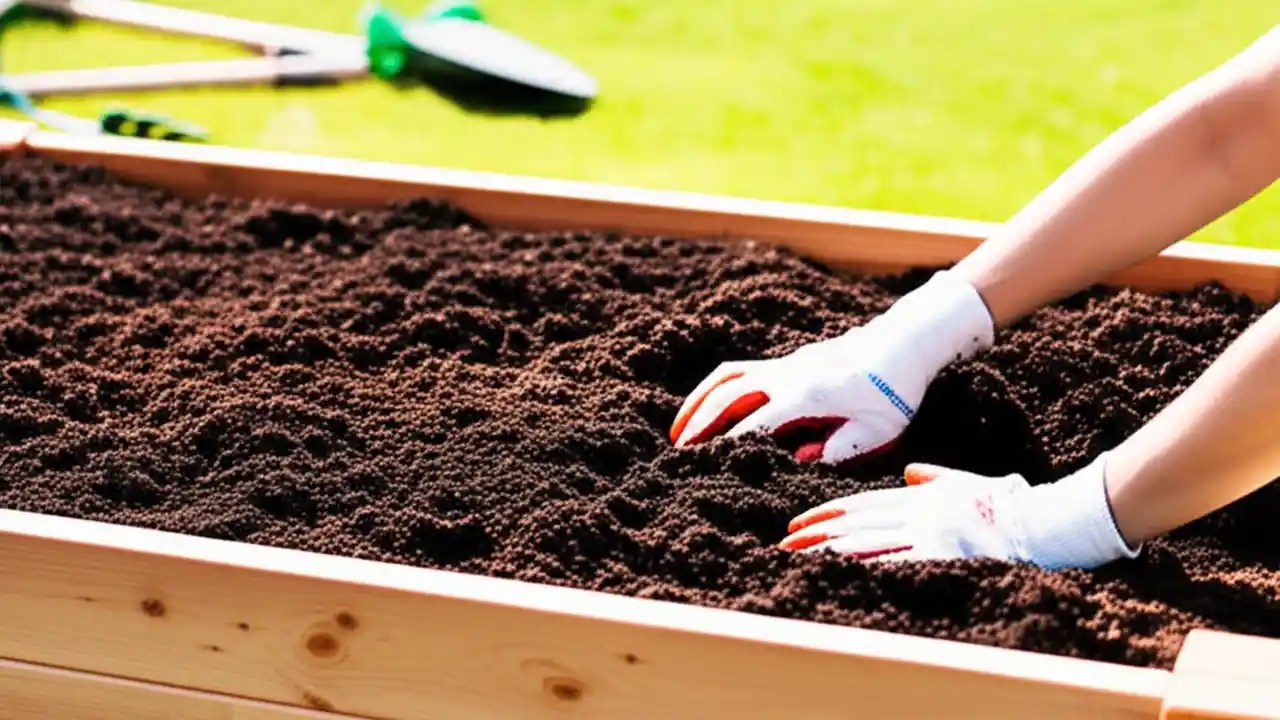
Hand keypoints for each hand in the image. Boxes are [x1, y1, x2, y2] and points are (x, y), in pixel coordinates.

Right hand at [669, 271, 993, 462]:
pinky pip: (739, 372)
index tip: (707, 465)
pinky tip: (706, 407)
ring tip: (680, 428)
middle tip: (678, 450)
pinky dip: (714, 388)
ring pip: (727, 377)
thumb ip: (839, 449)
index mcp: (809, 394)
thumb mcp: (877, 430)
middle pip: (729, 394)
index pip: (757, 422)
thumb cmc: (894, 391)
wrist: (903, 344)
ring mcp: (784, 365)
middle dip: (700, 421)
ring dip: (699, 401)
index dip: (729, 444)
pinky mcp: (786, 362)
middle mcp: (789, 375)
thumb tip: (801, 459)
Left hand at [780, 456, 1140, 569]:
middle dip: (816, 534)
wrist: (1044, 519)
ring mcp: (930, 533)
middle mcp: (918, 512)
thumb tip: (910, 473)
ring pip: (868, 540)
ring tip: (800, 557)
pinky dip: (867, 565)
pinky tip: (841, 569)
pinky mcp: (944, 554)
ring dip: (830, 550)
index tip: (798, 521)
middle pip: (856, 522)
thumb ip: (934, 478)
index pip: (861, 503)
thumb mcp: (965, 483)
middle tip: (784, 543)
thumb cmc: (1007, 502)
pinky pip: (898, 560)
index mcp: (919, 497)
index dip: (826, 512)